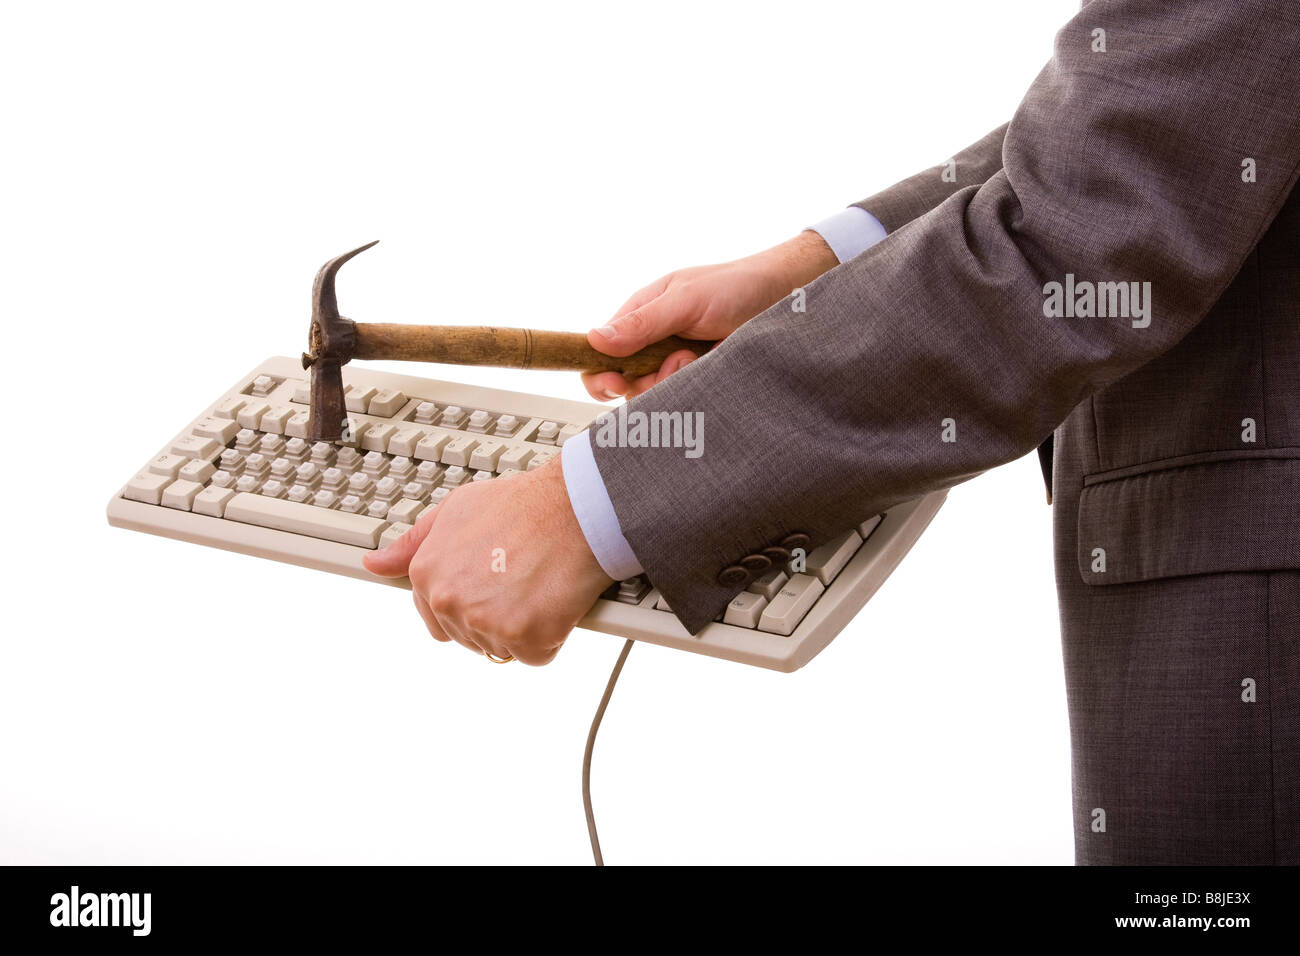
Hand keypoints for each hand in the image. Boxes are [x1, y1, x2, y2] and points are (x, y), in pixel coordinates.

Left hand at [362, 461, 612, 664]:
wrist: (574, 508)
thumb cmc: (523, 504)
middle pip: (469, 637)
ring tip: (539, 585)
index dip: (470, 602)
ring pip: (502, 648)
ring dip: (523, 628)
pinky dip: (551, 637)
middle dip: (496, 617)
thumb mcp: (455, 510)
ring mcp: (485, 624)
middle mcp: (449, 602)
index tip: (493, 586)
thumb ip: (413, 544)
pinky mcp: (524, 639)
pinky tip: (555, 601)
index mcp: (427, 575)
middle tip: (522, 580)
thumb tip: (375, 564)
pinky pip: (536, 655)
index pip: (436, 617)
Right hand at [583, 230, 838, 399]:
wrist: (786, 296)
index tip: (613, 383)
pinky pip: (686, 401)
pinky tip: (710, 369)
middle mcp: (654, 344)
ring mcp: (678, 365)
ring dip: (674, 382)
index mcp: (640, 318)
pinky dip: (695, 391)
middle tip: (674, 363)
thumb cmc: (734, 287)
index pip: (601, 354)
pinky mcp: (702, 381)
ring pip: (657, 395)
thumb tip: (594, 339)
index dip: (599, 373)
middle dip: (646, 381)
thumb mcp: (684, 300)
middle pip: (627, 383)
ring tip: (697, 358)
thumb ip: (642, 323)